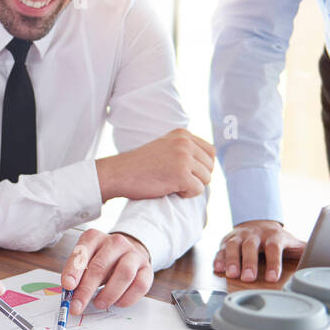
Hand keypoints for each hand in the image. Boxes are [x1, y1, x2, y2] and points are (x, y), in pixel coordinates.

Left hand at [60, 229, 153, 314]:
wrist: (127, 254)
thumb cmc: (101, 260)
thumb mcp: (85, 262)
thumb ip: (77, 276)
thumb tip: (69, 295)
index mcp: (94, 237)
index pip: (82, 252)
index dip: (73, 270)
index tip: (67, 286)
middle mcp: (115, 242)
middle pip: (100, 266)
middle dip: (86, 290)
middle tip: (77, 305)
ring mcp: (133, 254)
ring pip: (124, 274)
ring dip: (109, 293)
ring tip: (99, 304)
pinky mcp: (146, 268)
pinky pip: (140, 285)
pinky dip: (127, 298)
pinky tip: (117, 303)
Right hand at [95, 128, 214, 201]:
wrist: (118, 173)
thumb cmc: (140, 165)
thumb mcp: (165, 147)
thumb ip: (184, 149)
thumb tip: (210, 161)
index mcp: (182, 134)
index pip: (210, 152)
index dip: (202, 166)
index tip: (187, 173)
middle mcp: (185, 143)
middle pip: (210, 166)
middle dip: (197, 177)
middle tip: (177, 180)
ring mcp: (183, 158)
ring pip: (206, 179)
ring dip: (192, 186)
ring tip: (172, 184)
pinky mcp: (181, 175)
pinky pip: (198, 190)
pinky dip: (186, 194)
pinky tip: (171, 189)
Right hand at [214, 220, 305, 282]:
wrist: (258, 222)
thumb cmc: (277, 239)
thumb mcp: (292, 243)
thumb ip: (305, 250)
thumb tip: (323, 256)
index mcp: (273, 235)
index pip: (274, 248)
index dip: (274, 263)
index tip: (273, 278)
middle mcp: (255, 234)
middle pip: (251, 246)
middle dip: (249, 262)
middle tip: (248, 278)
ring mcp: (239, 236)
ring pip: (234, 246)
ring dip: (232, 260)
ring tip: (231, 275)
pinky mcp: (227, 240)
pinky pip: (220, 249)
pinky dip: (218, 258)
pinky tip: (218, 269)